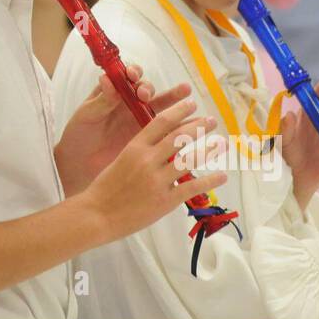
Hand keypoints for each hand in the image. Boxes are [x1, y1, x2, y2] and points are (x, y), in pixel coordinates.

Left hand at [55, 64, 192, 195]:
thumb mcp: (86, 116)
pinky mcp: (149, 138)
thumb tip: (107, 80)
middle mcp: (130, 104)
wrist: (79, 164)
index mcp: (114, 93)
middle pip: (147, 90)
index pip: (127, 77)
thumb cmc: (79, 134)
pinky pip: (167, 129)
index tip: (131, 76)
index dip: (133, 73)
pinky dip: (182, 125)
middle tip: (146, 95)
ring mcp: (141, 120)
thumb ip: (100, 101)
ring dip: (175, 100)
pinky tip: (194, 122)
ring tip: (188, 94)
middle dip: (150, 89)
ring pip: (162, 106)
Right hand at [78, 99, 226, 244]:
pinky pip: (192, 187)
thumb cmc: (105, 188)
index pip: (161, 121)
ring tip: (221, 143)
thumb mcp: (120, 160)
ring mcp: (157, 180)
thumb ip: (141, 151)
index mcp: (134, 147)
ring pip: (190, 159)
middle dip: (198, 126)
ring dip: (209, 149)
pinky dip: (210, 180)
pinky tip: (222, 176)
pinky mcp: (165, 200)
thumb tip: (164, 146)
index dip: (179, 110)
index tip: (191, 104)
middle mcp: (147, 160)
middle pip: (179, 137)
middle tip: (211, 120)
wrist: (97, 215)